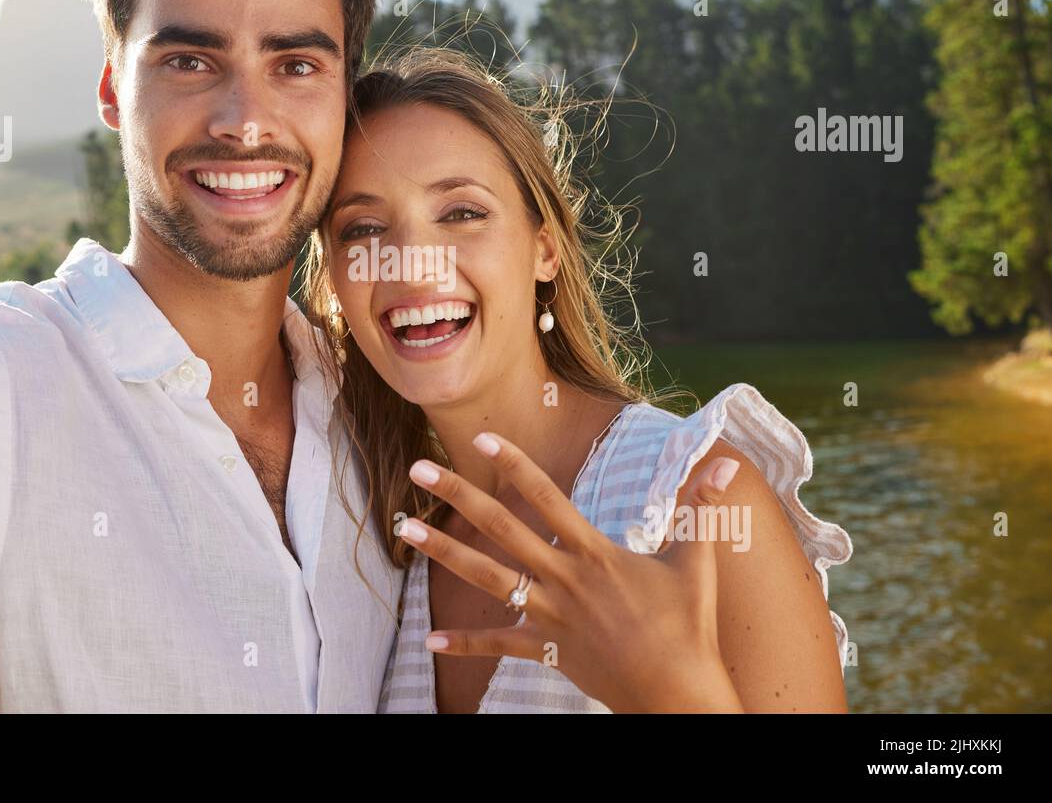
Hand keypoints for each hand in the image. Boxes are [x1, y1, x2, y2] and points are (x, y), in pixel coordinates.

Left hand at [399, 432, 743, 712]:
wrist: (678, 694)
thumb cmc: (689, 626)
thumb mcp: (696, 560)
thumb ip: (702, 506)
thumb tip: (727, 461)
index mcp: (594, 553)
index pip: (547, 497)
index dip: (515, 466)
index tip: (484, 439)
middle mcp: (563, 579)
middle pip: (501, 529)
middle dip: (457, 495)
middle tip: (418, 467)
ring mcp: (549, 615)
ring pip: (487, 579)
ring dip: (444, 553)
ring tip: (406, 530)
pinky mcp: (546, 650)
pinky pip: (498, 645)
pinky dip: (465, 644)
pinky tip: (431, 641)